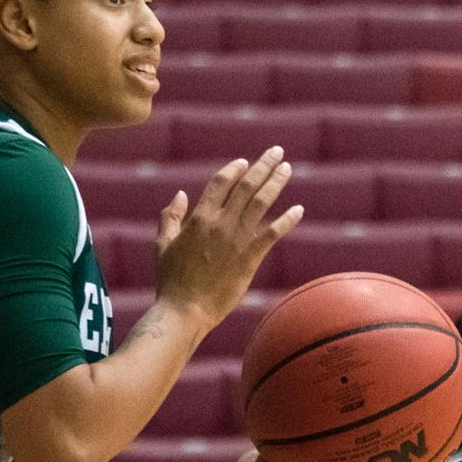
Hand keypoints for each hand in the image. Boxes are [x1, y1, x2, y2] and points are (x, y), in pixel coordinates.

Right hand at [153, 148, 301, 331]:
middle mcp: (219, 224)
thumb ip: (170, 217)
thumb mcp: (162, 244)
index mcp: (198, 218)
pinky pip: (273, 234)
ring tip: (287, 168)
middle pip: (246, 186)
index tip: (246, 162)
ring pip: (261, 203)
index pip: (220, 183)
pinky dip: (287, 220)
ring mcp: (236, 240)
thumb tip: (181, 194)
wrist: (185, 310)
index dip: (235, 169)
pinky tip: (298, 209)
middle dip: (263, 165)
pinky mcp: (250, 258)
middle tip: (277, 151)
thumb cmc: (170, 280)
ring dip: (276, 183)